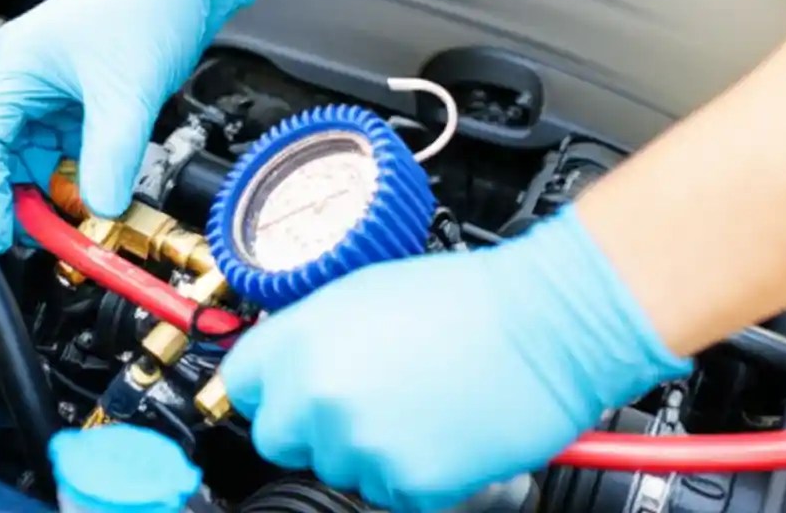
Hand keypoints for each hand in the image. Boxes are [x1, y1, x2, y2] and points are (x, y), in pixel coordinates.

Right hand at [0, 0, 255, 250]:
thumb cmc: (147, 6)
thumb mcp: (127, 96)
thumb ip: (110, 160)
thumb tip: (99, 209)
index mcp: (13, 68)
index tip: (2, 235)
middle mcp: (23, 77)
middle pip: (3, 156)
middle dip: (24, 199)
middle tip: (46, 236)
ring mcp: (50, 87)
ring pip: (37, 156)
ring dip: (55, 188)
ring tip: (77, 219)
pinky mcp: (80, 95)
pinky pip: (67, 146)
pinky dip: (79, 172)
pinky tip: (97, 189)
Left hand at [219, 207, 691, 511]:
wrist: (546, 323)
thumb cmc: (468, 299)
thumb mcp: (363, 292)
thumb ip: (313, 334)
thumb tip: (289, 365)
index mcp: (301, 339)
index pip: (240, 384)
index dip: (269, 388)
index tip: (287, 392)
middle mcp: (319, 393)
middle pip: (279, 438)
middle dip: (314, 427)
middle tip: (365, 402)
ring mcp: (360, 443)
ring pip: (337, 469)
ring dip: (368, 450)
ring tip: (417, 406)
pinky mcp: (407, 482)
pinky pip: (391, 492)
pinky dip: (415, 474)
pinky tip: (441, 430)